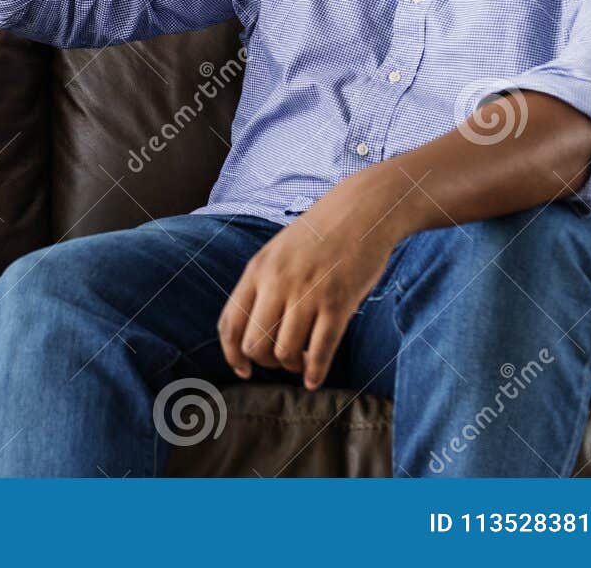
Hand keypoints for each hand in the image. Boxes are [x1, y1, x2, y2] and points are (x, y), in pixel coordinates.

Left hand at [217, 186, 399, 388]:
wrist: (360, 211)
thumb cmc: (320, 234)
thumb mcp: (277, 252)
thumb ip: (262, 283)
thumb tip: (252, 326)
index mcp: (257, 271)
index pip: (230, 324)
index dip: (232, 355)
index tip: (242, 370)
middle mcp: (277, 283)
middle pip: (255, 345)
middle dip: (266, 362)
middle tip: (282, 360)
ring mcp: (307, 294)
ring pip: (285, 352)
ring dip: (292, 367)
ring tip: (302, 363)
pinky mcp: (338, 303)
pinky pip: (320, 351)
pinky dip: (315, 373)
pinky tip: (315, 379)